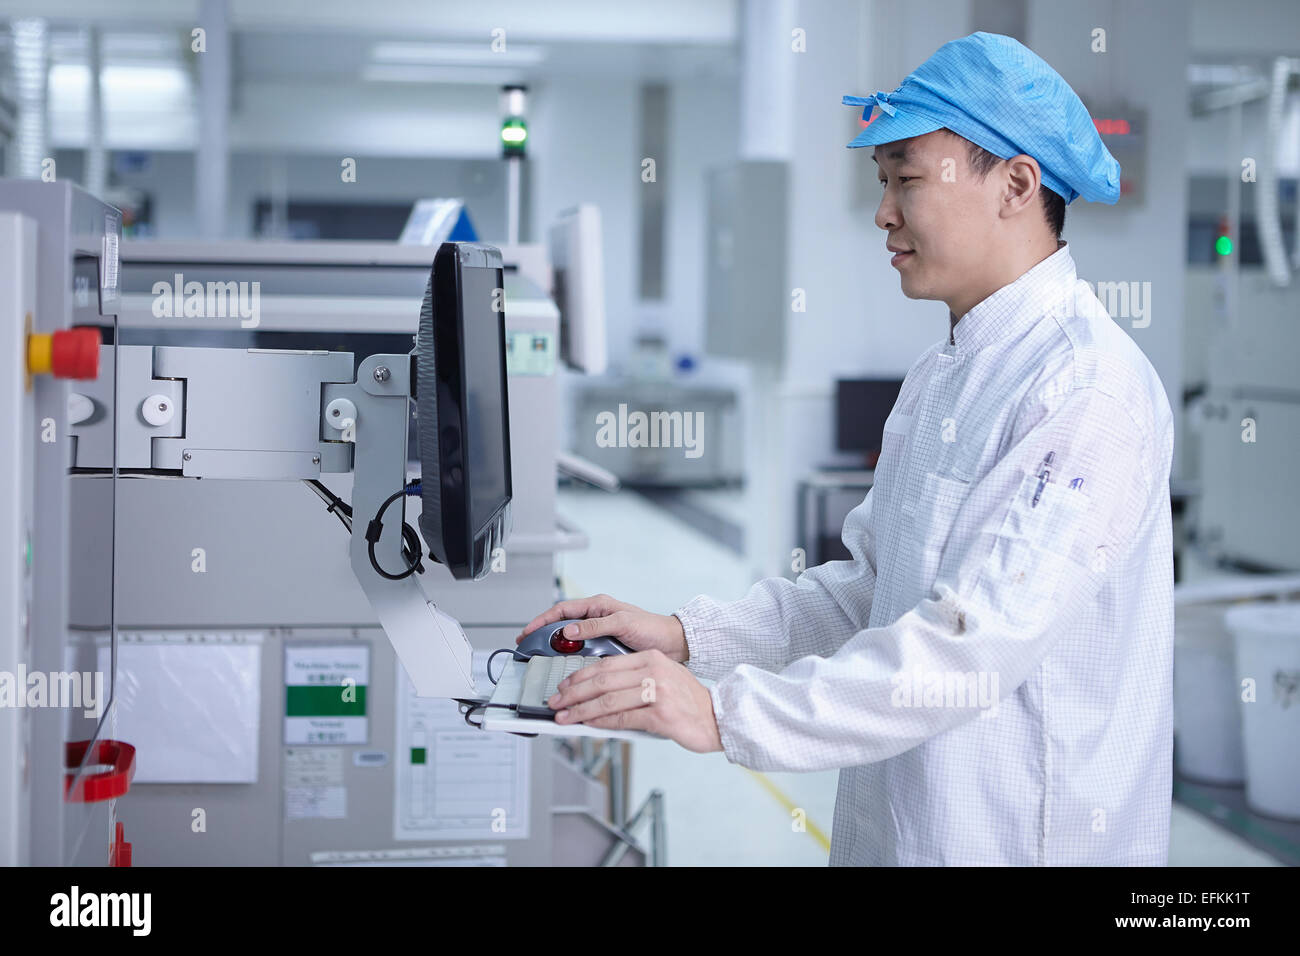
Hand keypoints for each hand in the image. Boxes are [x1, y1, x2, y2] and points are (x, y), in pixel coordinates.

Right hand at [517, 594, 688, 661]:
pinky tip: (565, 666)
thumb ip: (595, 626)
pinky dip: (571, 658)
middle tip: (528, 646)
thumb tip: (568, 630)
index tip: (528, 631)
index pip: (563, 610)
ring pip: (570, 639)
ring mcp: (599, 633)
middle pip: (562, 625)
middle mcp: (596, 617)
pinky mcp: (604, 647)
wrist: (672, 644)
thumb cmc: (652, 628)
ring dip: (557, 647)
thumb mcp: (622, 623)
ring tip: (543, 658)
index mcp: (598, 606)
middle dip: (544, 634)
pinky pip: (582, 651)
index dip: (543, 620)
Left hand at [548, 649, 722, 752]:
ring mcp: (657, 691)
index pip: (605, 665)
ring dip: (580, 710)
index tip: (563, 686)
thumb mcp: (661, 681)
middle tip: (555, 702)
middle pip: (601, 680)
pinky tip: (587, 725)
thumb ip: (631, 683)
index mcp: (650, 658)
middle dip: (573, 693)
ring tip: (564, 717)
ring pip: (607, 699)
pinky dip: (600, 722)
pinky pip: (621, 718)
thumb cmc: (688, 703)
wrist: (719, 718)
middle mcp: (653, 670)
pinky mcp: (660, 714)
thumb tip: (594, 695)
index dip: (580, 676)